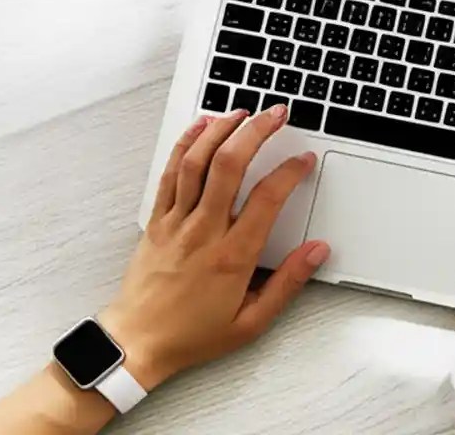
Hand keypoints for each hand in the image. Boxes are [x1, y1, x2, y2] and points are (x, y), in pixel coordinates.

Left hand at [99, 106, 329, 389]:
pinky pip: (170, 174)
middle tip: (275, 114)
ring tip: (241, 112)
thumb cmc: (192, 334)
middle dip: (256, 132)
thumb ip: (289, 283)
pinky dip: (185, 144)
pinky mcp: (156, 221)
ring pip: (197, 162)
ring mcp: (176, 223)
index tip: (304, 160)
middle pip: (229, 165)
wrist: (137, 343)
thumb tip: (317, 252)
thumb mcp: (253, 321)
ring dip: (220, 130)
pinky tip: (199, 128)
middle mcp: (204, 231)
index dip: (290, 172)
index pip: (267, 198)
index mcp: (232, 256)